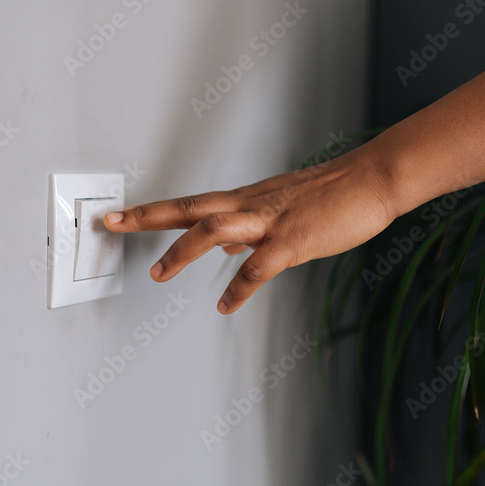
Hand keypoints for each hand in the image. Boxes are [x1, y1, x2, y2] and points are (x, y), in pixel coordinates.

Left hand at [103, 152, 395, 313]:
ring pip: (213, 229)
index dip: (153, 211)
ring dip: (182, 251)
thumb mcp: (279, 208)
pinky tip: (226, 305)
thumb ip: (248, 229)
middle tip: (113, 224)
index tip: (121, 215)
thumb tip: (221, 246)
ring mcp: (270, 221)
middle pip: (189, 208)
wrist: (371, 180)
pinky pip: (259, 266)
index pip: (190, 205)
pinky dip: (239, 287)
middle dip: (148, 217)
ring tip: (159, 274)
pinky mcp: (293, 240)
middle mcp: (250, 205)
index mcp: (246, 200)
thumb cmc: (330, 196)